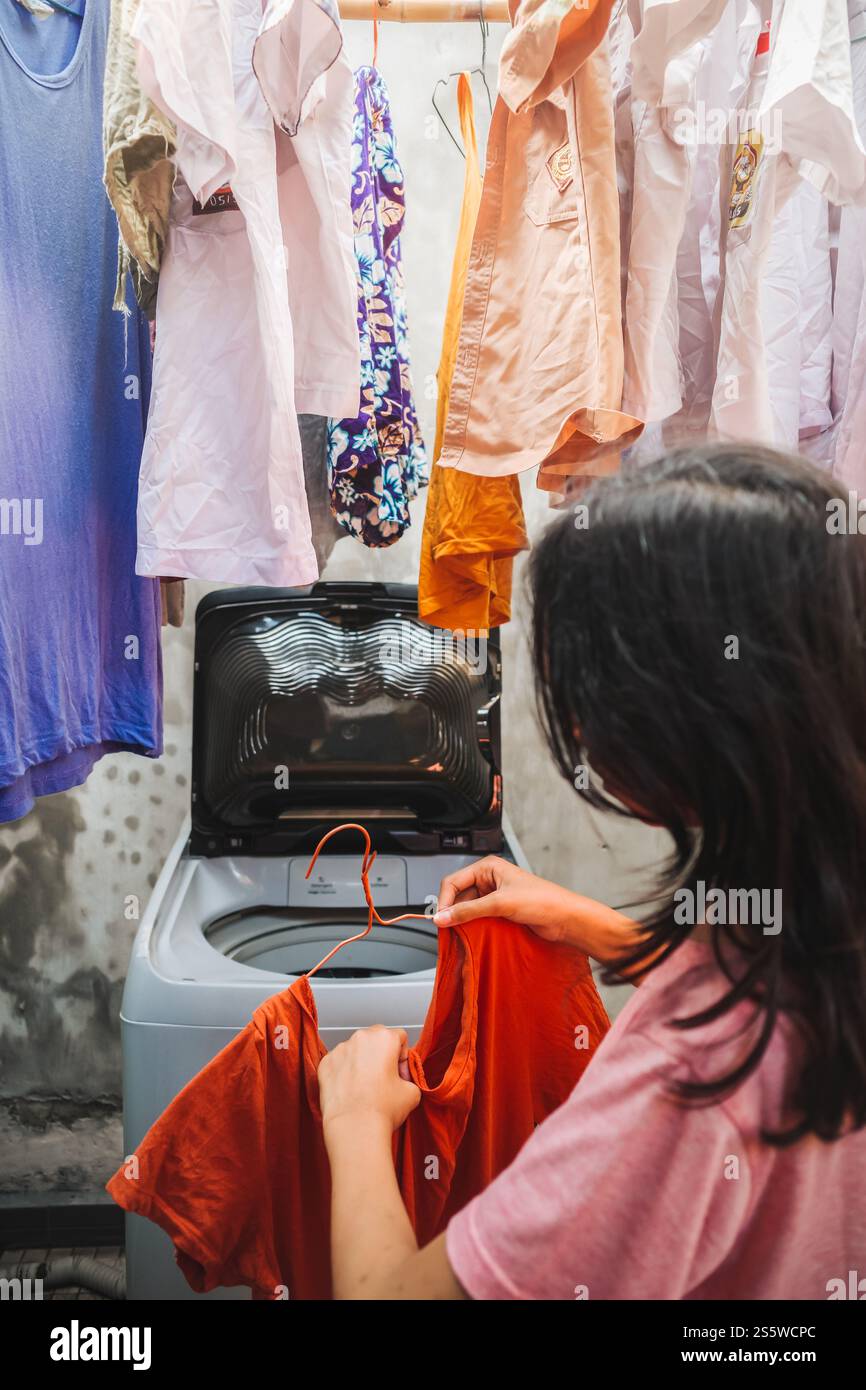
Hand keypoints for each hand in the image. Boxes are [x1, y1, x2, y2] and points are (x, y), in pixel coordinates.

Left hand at [318, 1025, 420, 1133]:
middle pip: (376, 1039)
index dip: (403, 1058)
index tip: (400, 1075)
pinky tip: (350, 1090)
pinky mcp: (325, 1063)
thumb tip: (402, 1082)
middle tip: (384, 1078)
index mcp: (384, 1038)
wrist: (354, 1127)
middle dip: (381, 1055)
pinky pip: (339, 1062)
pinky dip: (344, 1072)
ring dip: (361, 1063)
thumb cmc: (381, 1109)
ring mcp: (340, 1050)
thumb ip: (409, 1079)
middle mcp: (361, 1038)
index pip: (399, 1038)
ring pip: (356, 1050)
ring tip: (365, 1088)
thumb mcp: (412, 1093)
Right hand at [433, 856, 571, 941]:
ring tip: (462, 931)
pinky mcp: (500, 911)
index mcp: (488, 867)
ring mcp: (495, 895)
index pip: (453, 881)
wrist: (565, 918)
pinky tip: (474, 933)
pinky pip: (479, 917)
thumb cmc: (541, 900)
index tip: (440, 919)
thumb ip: (468, 911)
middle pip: (459, 895)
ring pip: (468, 908)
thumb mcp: (499, 903)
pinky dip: (474, 925)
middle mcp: (489, 879)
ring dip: (464, 920)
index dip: (444, 900)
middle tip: (448, 927)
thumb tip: (443, 917)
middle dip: (453, 910)